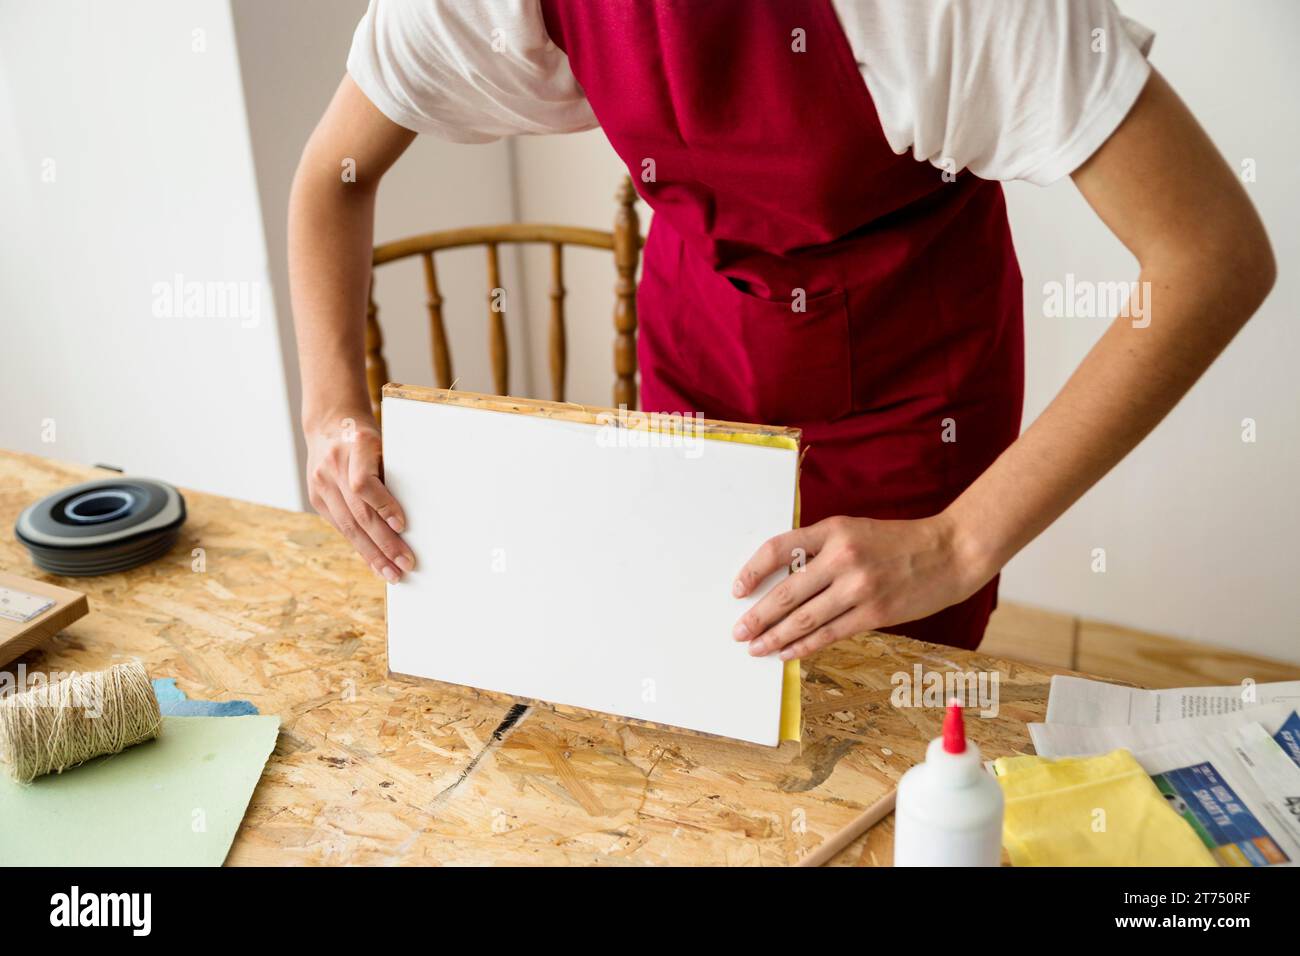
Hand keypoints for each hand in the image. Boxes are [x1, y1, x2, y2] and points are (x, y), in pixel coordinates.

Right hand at [305, 412, 413, 582]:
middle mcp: (333, 465)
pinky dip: (360, 547)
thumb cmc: (368, 438)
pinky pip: (341, 527)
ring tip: (392, 573)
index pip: (363, 483)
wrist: (329, 424)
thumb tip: (411, 519)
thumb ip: (391, 474)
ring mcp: (320, 483)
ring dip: (372, 554)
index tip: (402, 525)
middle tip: (405, 564)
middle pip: (358, 512)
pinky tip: (374, 562)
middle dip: (384, 543)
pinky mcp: (315, 498)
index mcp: (356, 445)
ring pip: (348, 526)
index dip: (383, 506)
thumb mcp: (383, 445)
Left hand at [731, 514, 987, 660]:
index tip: (738, 589)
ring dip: (774, 637)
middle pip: (786, 592)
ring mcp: (858, 587)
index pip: (778, 548)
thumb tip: (782, 581)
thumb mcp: (855, 531)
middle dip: (757, 616)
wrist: (950, 552)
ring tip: (755, 648)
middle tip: (738, 631)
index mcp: (833, 530)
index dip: (753, 570)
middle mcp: (842, 557)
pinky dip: (804, 646)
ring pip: (804, 618)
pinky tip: (787, 652)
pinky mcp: (874, 612)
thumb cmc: (898, 542)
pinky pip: (829, 634)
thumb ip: (821, 550)